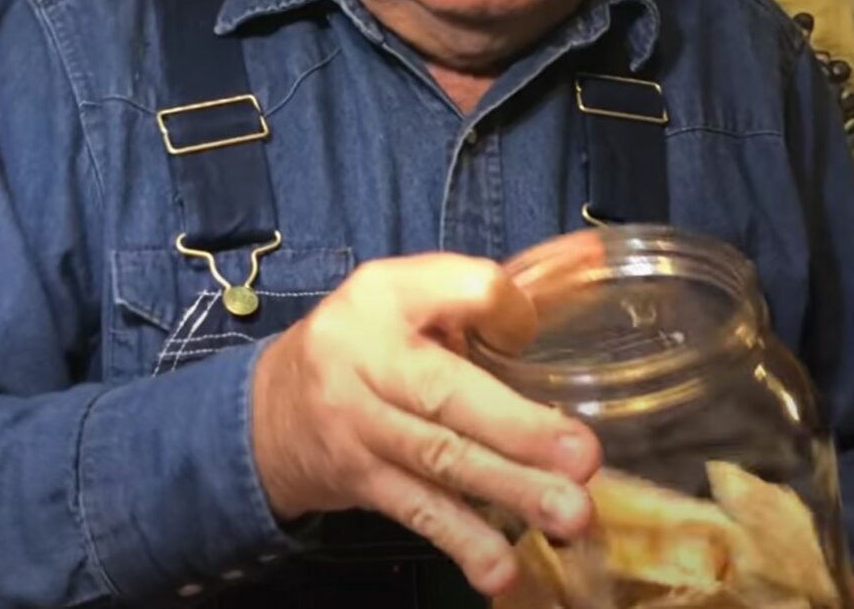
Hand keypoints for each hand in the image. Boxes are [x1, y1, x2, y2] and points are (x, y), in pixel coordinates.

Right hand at [250, 254, 601, 594]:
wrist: (271, 407)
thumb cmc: (360, 341)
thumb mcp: (399, 294)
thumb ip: (463, 296)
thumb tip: (537, 322)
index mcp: (384, 294)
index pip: (449, 286)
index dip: (497, 307)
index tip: (530, 329)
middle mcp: (364, 356)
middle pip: (443, 391)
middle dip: (517, 427)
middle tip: (582, 456)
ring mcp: (358, 425)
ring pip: (437, 457)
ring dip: (508, 488)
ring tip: (569, 514)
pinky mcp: (359, 480)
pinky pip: (415, 510)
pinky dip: (461, 540)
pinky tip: (501, 568)